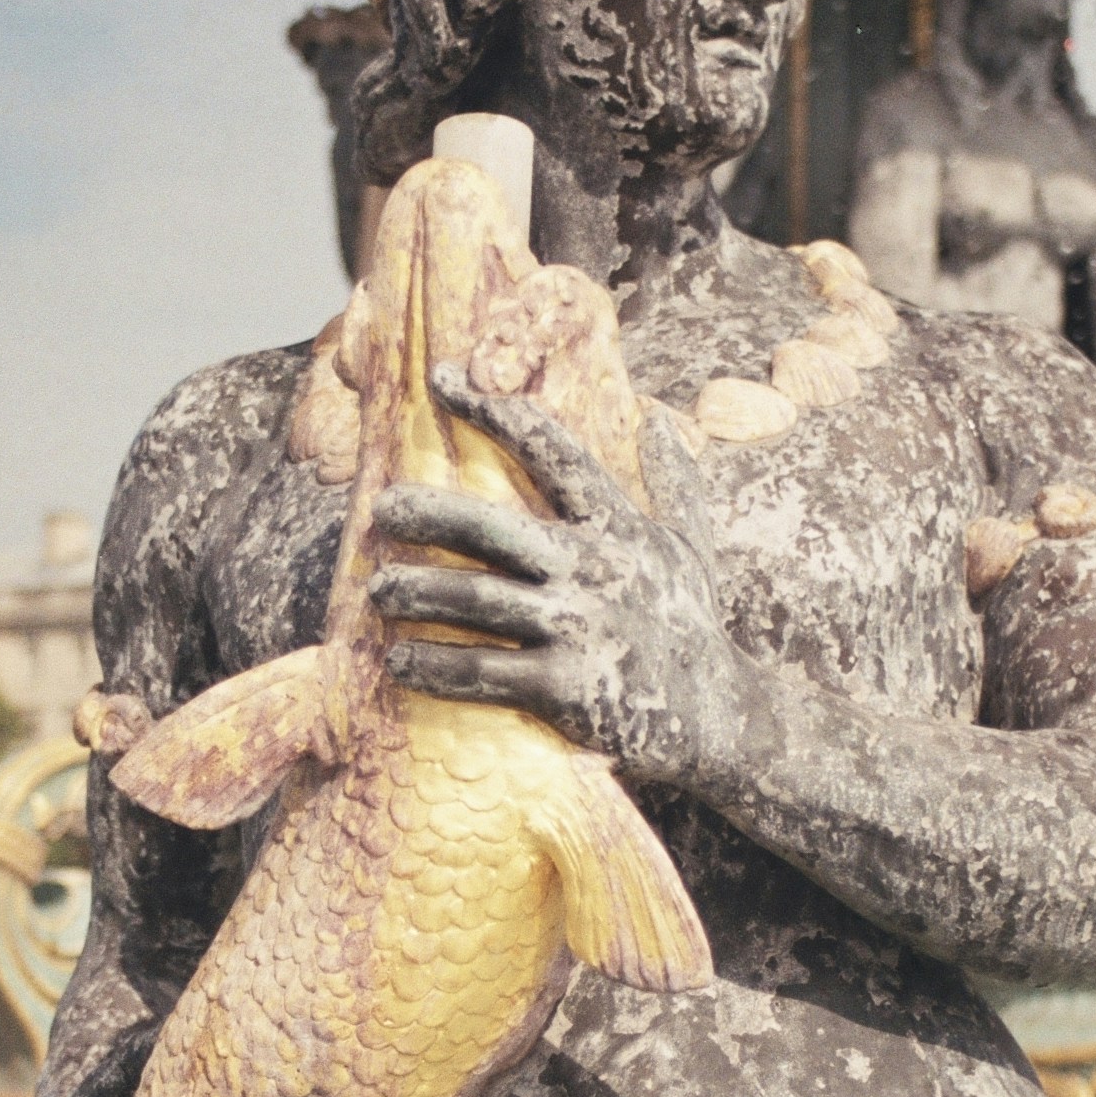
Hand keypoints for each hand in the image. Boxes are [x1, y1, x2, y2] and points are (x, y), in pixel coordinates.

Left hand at [367, 365, 736, 787]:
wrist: (718, 718)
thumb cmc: (692, 627)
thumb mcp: (692, 549)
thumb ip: (676, 484)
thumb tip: (660, 419)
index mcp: (618, 527)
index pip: (550, 450)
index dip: (493, 409)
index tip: (442, 378)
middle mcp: (593, 569)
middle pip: (491, 528)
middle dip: (428, 513)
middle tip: (381, 508)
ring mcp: (576, 628)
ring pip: (474, 600)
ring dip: (415, 593)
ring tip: (377, 592)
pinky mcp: (563, 686)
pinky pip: (481, 670)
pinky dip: (434, 666)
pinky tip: (400, 661)